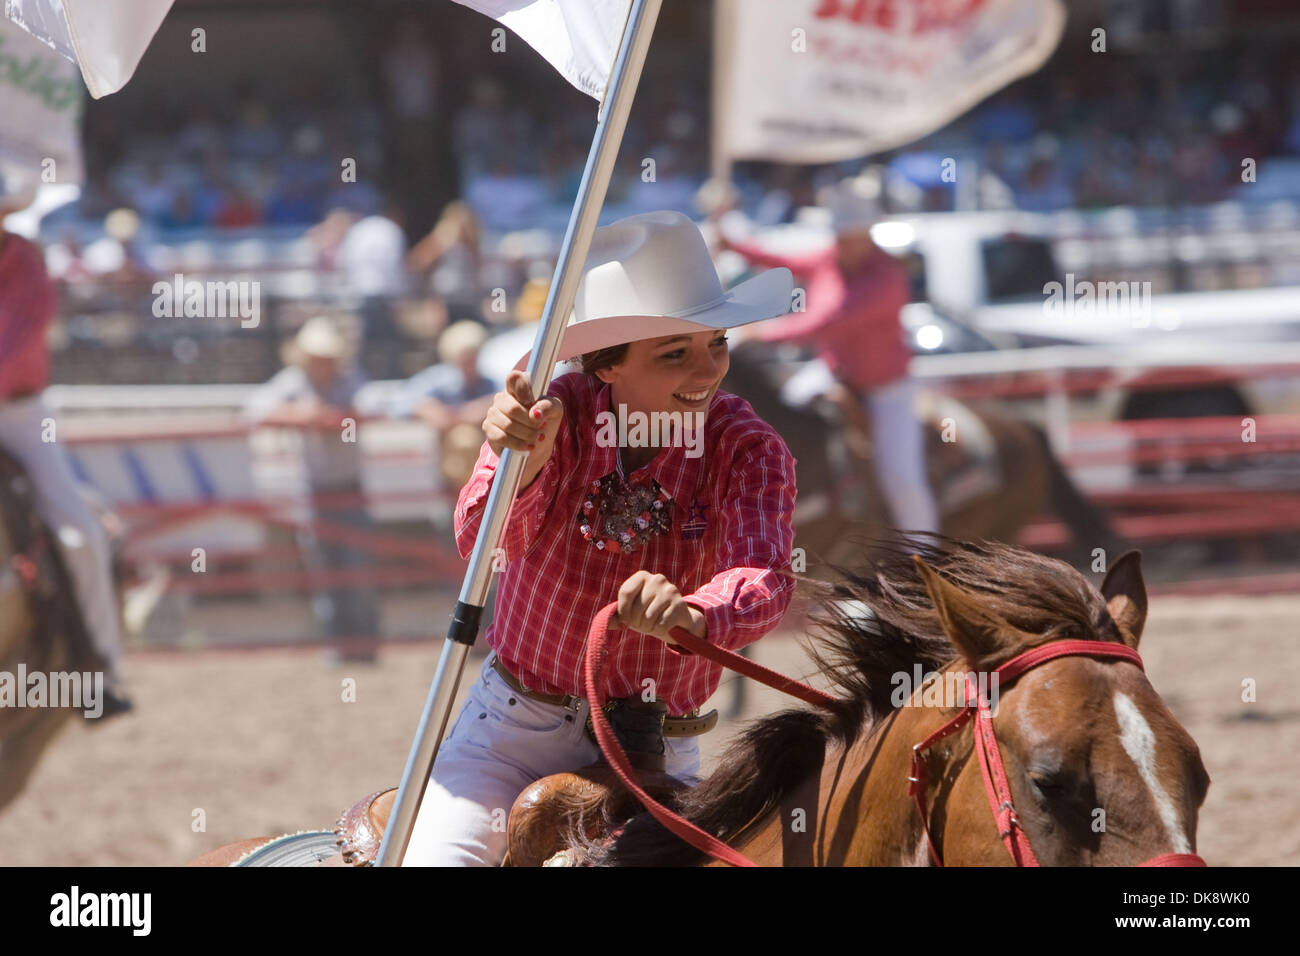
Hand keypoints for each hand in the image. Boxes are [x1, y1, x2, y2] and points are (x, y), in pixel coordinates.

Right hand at [483, 370, 563, 486]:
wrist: (538, 445)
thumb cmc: (545, 422)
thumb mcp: (555, 411)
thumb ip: (548, 406)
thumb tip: (535, 413)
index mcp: (517, 388)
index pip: (514, 378)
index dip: (522, 389)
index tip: (531, 402)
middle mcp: (502, 398)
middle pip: (513, 408)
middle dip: (531, 423)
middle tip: (541, 428)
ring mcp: (493, 413)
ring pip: (508, 424)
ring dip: (527, 434)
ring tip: (537, 438)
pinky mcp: (489, 430)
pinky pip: (501, 437)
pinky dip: (518, 444)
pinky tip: (528, 446)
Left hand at [615, 571, 705, 644]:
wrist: (676, 620)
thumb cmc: (647, 614)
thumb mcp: (631, 612)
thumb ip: (617, 616)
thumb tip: (605, 623)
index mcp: (641, 576)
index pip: (626, 592)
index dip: (623, 611)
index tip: (626, 621)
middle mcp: (657, 579)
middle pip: (637, 607)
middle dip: (636, 623)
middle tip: (641, 625)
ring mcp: (670, 590)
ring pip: (649, 617)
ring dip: (647, 628)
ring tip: (652, 625)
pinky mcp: (679, 604)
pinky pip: (661, 624)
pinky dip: (659, 631)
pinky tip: (664, 626)